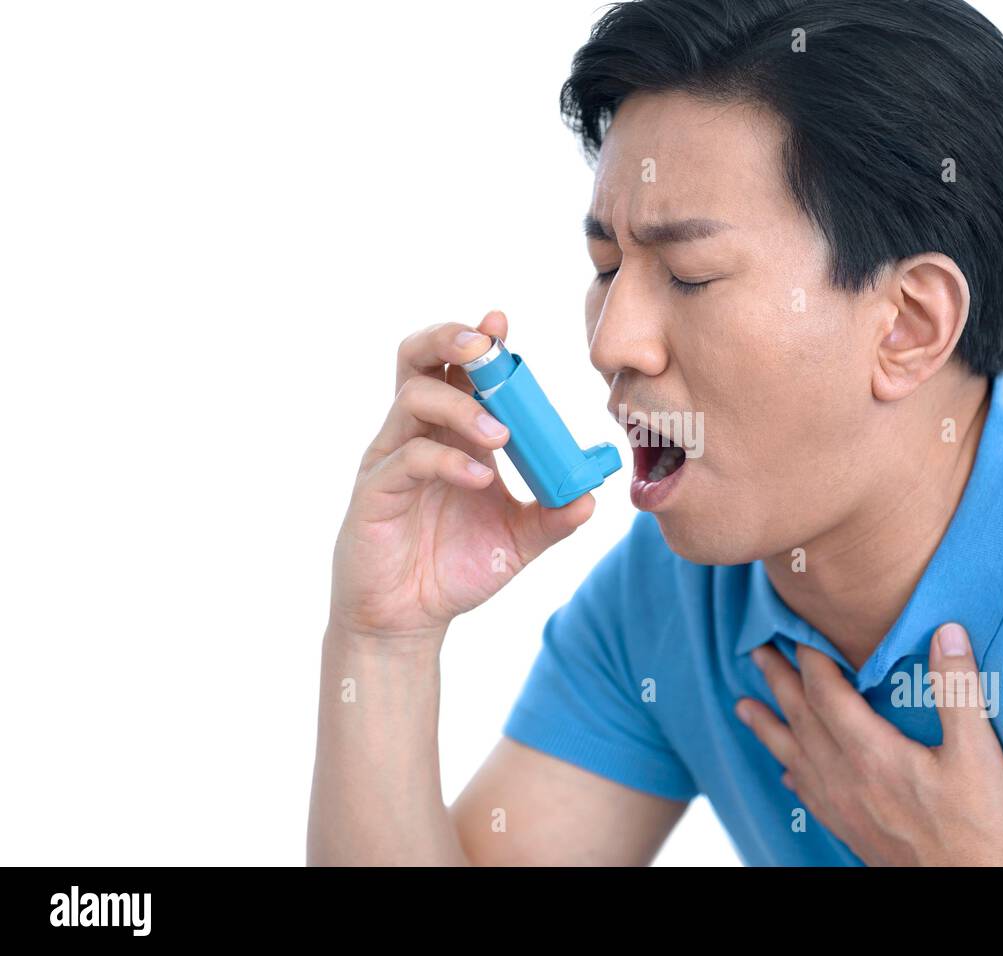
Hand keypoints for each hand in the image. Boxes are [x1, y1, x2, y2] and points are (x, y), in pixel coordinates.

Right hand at [329, 310, 595, 642]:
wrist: (407, 621)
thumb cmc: (453, 570)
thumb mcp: (515, 541)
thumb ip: (551, 518)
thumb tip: (591, 498)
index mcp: (452, 434)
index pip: (457, 369)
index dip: (478, 341)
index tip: (502, 323)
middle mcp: (418, 435)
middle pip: (417, 359)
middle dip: (450, 340)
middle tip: (486, 347)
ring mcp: (392, 459)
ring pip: (412, 398)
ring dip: (462, 407)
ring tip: (502, 435)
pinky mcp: (375, 493)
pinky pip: (409, 459)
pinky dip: (448, 461)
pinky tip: (479, 481)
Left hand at [736, 622, 1002, 865]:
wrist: (971, 888)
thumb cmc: (978, 826)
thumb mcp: (979, 753)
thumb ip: (958, 689)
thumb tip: (947, 632)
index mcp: (872, 753)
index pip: (827, 693)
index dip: (811, 658)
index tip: (799, 630)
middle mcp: (847, 778)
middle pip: (800, 718)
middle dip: (778, 681)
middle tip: (755, 650)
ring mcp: (844, 807)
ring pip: (794, 756)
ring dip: (768, 727)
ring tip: (743, 707)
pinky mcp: (850, 830)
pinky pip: (808, 794)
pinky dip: (792, 773)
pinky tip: (786, 771)